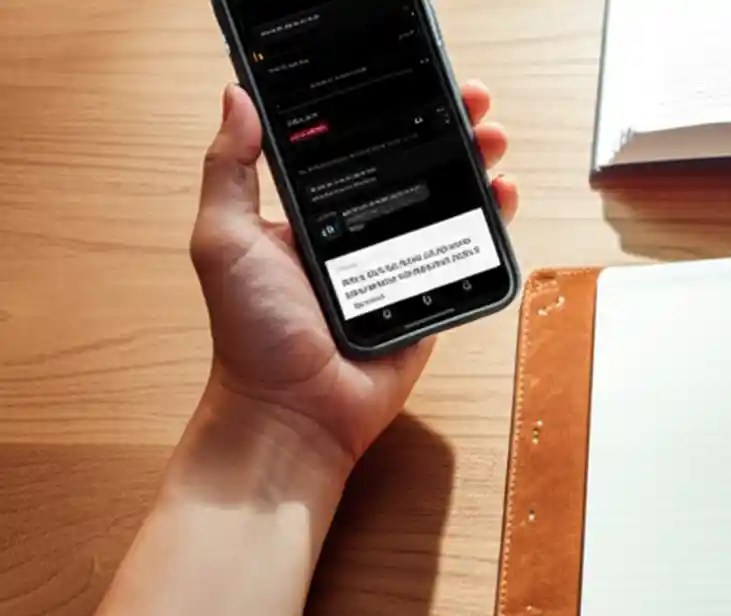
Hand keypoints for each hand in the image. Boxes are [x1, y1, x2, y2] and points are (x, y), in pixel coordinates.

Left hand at [190, 83, 517, 469]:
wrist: (296, 413)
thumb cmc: (252, 336)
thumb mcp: (224, 240)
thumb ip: (229, 170)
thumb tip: (236, 100)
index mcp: (313, 212)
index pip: (359, 145)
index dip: (389, 111)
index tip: (415, 83)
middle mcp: (358, 233)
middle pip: (413, 166)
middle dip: (446, 128)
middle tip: (470, 104)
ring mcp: (398, 265)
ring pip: (446, 204)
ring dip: (475, 165)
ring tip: (492, 140)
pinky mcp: (430, 298)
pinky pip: (466, 254)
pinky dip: (491, 223)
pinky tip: (502, 195)